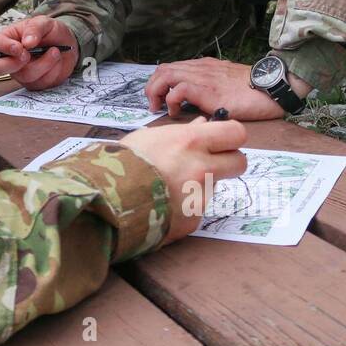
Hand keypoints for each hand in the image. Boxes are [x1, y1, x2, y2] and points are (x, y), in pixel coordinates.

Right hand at [0, 15, 78, 89]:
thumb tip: (27, 42)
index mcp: (9, 39)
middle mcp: (11, 58)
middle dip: (14, 64)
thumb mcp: (44, 22)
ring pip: (25, 76)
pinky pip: (41, 82)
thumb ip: (34, 28)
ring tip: (55, 51)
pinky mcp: (34, 83)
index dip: (6, 48)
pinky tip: (56, 61)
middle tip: (28, 56)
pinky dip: (53, 71)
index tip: (19, 48)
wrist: (67, 44)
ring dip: (44, 63)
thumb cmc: (51, 32)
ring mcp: (21, 72)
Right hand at [119, 118, 247, 242]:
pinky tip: (164, 203)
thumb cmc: (122, 162)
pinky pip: (198, 209)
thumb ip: (182, 132)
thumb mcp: (150, 137)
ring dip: (201, 185)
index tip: (222, 141)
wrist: (105, 198)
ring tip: (170, 186)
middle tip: (210, 163)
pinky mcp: (193, 221)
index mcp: (191, 142)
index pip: (235, 133)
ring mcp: (200, 197)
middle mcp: (202, 169)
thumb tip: (203, 124)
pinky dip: (185, 206)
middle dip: (228, 162)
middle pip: (240, 162)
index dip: (231, 136)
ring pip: (216, 187)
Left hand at [144, 57, 309, 121]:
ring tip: (158, 108)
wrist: (272, 87)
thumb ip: (212, 86)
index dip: (159, 81)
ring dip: (156, 92)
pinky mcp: (208, 90)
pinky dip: (171, 100)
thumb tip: (198, 101)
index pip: (172, 66)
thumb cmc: (255, 90)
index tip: (158, 96)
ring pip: (166, 75)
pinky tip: (175, 112)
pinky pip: (179, 89)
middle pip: (163, 69)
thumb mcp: (228, 83)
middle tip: (153, 104)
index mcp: (204, 66)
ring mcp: (203, 77)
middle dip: (152, 86)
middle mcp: (201, 68)